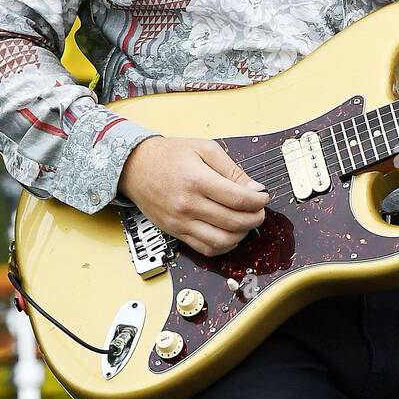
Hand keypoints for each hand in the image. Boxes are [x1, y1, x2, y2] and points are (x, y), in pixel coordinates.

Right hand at [117, 135, 268, 256]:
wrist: (134, 166)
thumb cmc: (169, 155)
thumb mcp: (205, 149)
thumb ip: (232, 170)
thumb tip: (255, 189)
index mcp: (197, 180)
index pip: (239, 199)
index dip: (258, 200)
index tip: (263, 196)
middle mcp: (188, 205)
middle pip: (233, 222)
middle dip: (255, 218)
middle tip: (259, 210)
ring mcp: (180, 222)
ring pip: (221, 241)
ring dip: (241, 235)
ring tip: (246, 222)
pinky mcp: (175, 232)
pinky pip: (204, 249)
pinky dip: (223, 246)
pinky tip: (230, 234)